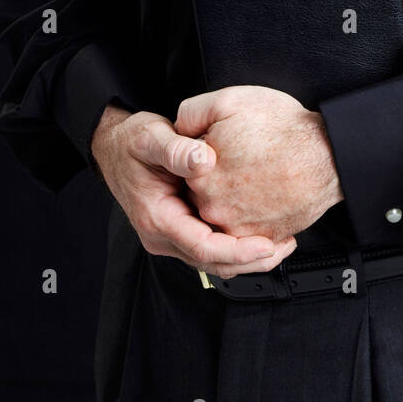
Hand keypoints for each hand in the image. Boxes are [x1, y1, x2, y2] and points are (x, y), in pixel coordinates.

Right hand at [90, 104, 296, 277]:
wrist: (116, 147)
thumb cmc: (132, 143)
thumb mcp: (152, 138)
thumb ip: (177, 149)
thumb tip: (203, 160)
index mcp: (157, 218)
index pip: (202, 248)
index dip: (237, 250)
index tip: (266, 245)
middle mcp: (164, 235)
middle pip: (213, 263)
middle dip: (251, 261)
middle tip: (286, 246)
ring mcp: (173, 235)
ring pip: (215, 260)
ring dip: (248, 256)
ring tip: (282, 242)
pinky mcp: (183, 229)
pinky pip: (213, 246)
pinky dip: (238, 244)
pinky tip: (261, 230)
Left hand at [176, 86, 344, 244]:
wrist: (329, 154)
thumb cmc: (284, 127)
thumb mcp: (229, 101)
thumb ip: (191, 114)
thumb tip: (177, 130)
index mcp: (200, 175)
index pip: (185, 167)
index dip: (204, 150)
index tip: (222, 143)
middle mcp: (214, 207)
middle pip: (202, 191)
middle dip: (218, 174)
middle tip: (243, 157)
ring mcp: (239, 226)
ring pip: (224, 211)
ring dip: (235, 194)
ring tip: (256, 173)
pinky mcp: (263, 237)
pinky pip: (248, 228)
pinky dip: (254, 212)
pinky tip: (266, 192)